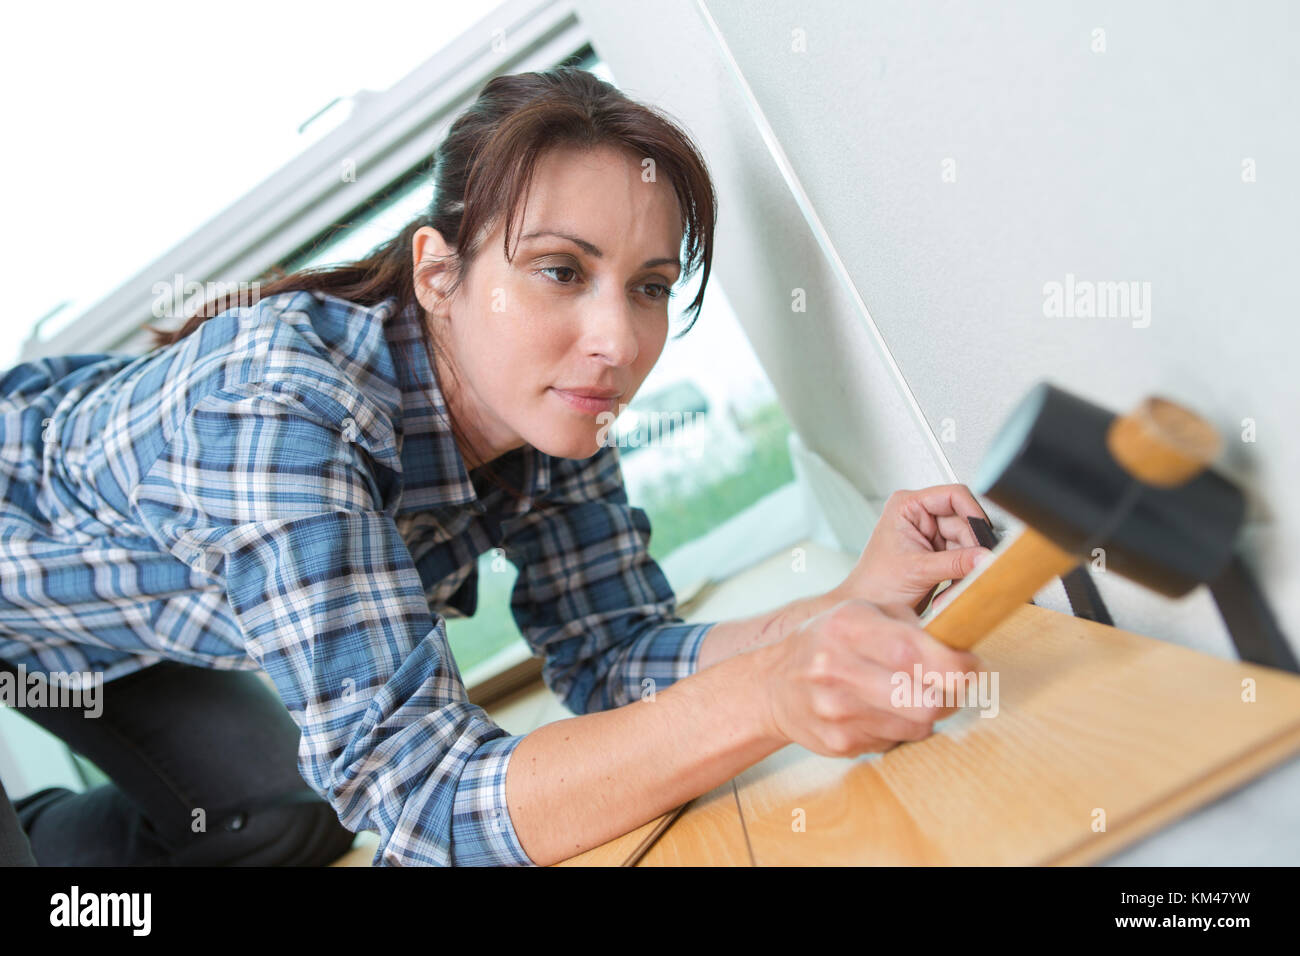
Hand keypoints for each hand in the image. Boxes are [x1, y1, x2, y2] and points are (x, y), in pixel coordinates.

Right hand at [757, 599, 985, 756]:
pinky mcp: (838, 742)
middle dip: (949, 695)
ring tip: (910, 695)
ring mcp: (836, 709)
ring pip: (917, 725)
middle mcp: (837, 667)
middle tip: (949, 686)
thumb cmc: (828, 641)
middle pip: (926, 700)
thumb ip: (908, 625)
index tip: (971, 665)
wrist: (774, 684)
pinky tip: (881, 711)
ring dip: (925, 712)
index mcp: (848, 626)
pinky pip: (895, 741)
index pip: (915, 653)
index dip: (956, 665)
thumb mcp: (861, 613)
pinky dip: (899, 728)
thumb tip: (960, 647)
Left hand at [836, 484, 993, 614]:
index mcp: (908, 506)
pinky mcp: (939, 555)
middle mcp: (921, 517)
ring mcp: (931, 536)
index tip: (986, 536)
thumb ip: (956, 562)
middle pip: (965, 524)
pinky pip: (965, 561)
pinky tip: (947, 592)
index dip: (973, 513)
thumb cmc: (875, 585)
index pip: (953, 496)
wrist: (869, 609)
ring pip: (968, 546)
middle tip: (974, 570)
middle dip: (969, 552)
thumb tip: (986, 557)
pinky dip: (961, 578)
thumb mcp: (919, 571)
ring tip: (950, 589)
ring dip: (965, 570)